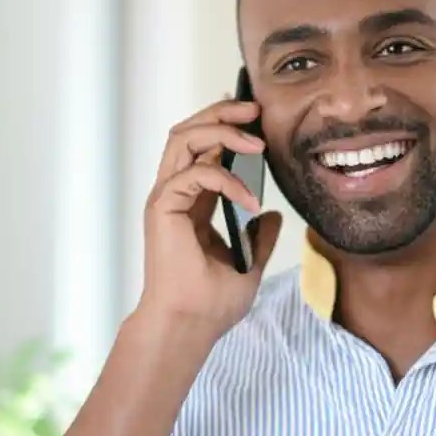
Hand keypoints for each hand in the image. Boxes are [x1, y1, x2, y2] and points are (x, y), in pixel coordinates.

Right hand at [135, 98, 282, 338]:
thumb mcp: (248, 263)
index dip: (227, 125)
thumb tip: (272, 214)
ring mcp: (166, 198)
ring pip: (183, 139)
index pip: (203, 147)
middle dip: (221, 112)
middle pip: (188, 130)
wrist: (190, 326)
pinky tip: (251, 200)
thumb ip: (259, 236)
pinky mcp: (163, 208)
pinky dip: (227, 180)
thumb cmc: (211, 303)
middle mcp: (175, 194)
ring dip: (220, 130)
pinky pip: (195, 174)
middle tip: (256, 109)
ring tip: (256, 141)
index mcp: (192, 202)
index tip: (258, 119)